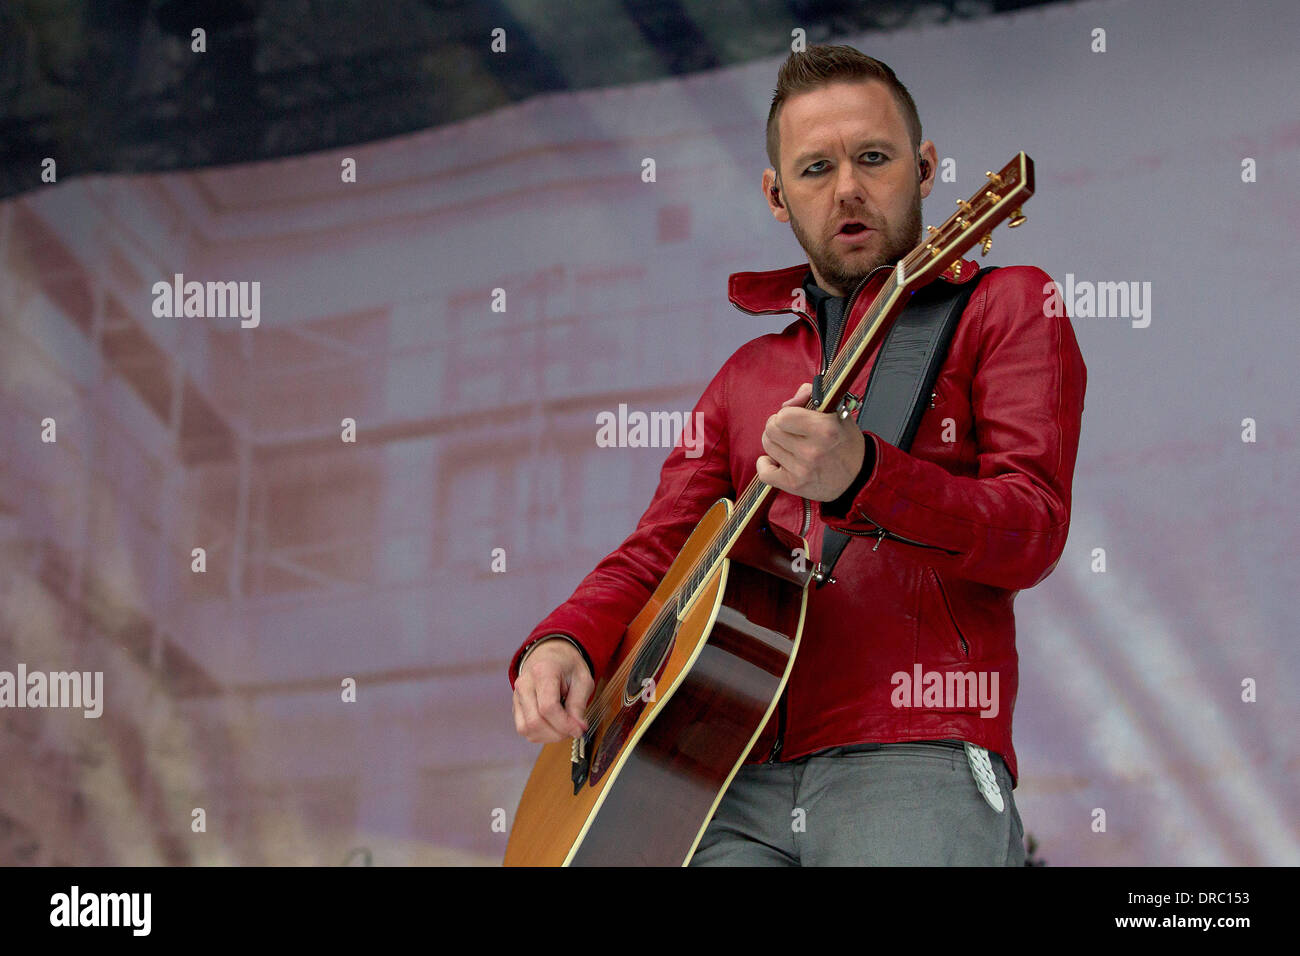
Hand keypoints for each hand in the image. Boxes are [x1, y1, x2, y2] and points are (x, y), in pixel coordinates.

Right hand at [513, 639, 593, 742]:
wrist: (550, 655)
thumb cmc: (567, 666)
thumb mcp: (582, 679)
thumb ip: (579, 704)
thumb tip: (578, 728)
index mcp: (543, 671)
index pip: (548, 707)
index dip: (565, 724)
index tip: (579, 730)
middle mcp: (525, 683)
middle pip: (535, 721)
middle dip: (558, 732)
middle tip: (574, 729)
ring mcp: (517, 695)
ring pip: (527, 729)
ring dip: (548, 736)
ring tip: (564, 727)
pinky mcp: (515, 706)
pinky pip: (523, 729)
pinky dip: (540, 734)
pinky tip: (553, 727)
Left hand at [756, 382, 865, 500]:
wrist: (859, 476)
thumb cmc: (845, 442)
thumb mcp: (837, 412)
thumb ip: (811, 395)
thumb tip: (787, 403)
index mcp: (824, 429)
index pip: (783, 415)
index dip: (786, 414)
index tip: (794, 418)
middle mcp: (813, 450)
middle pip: (771, 429)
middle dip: (778, 426)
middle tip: (789, 430)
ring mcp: (802, 469)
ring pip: (768, 446)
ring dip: (775, 443)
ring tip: (789, 445)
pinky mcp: (795, 485)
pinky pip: (764, 472)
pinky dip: (766, 464)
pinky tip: (777, 460)